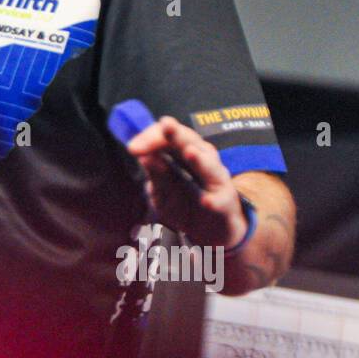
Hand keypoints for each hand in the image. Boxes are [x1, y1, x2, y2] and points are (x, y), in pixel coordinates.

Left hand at [126, 115, 245, 247]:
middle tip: (165, 125)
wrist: (211, 233)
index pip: (168, 136)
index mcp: (184, 154)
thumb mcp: (162, 193)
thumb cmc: (184, 205)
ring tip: (189, 152)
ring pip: (210, 167)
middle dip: (176, 134)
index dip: (151, 137)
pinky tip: (206, 201)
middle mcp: (203, 161)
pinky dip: (214, 201)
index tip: (132, 148)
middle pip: (190, 142)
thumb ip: (156, 177)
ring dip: (200, 160)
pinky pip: (220, 201)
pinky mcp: (225, 204)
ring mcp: (217, 181)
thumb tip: (144, 158)